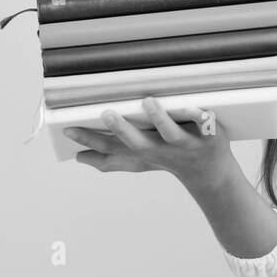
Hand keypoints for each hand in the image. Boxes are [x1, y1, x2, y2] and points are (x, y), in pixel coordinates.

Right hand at [63, 97, 236, 195]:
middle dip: (122, 130)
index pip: (112, 148)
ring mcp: (185, 145)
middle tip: (106, 113)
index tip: (67, 129)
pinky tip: (198, 109)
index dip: (89, 140)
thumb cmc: (168, 160)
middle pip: (139, 143)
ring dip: (160, 119)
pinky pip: (206, 127)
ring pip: (171, 133)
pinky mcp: (208, 138)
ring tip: (147, 101)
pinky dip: (203, 119)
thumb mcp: (138, 161)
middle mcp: (160, 150)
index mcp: (142, 152)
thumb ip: (109, 159)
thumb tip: (78, 157)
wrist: (209, 175)